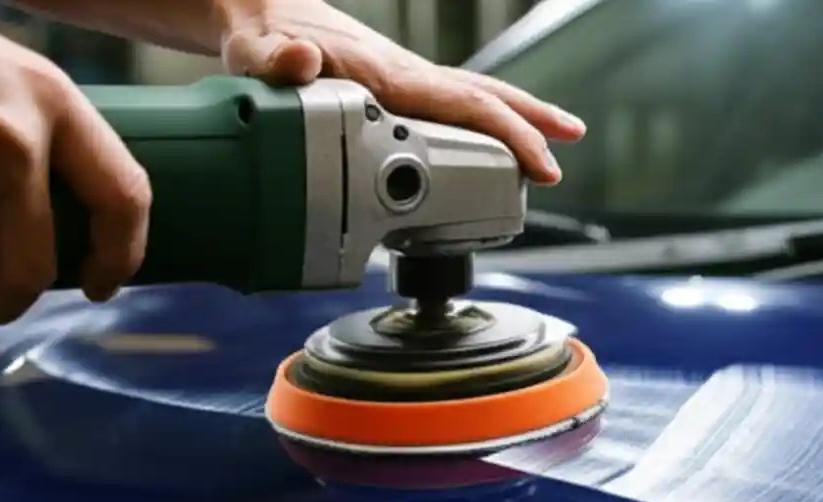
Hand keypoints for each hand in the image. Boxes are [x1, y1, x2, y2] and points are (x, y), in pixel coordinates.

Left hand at [215, 0, 585, 184]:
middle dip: (530, 124)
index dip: (509, 135)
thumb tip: (303, 60)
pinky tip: (491, 140)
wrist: (260, 15)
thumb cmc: (261, 38)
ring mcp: (404, 80)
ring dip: (516, 118)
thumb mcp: (257, 53)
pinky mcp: (395, 87)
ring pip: (472, 97)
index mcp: (388, 76)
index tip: (539, 166)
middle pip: (483, 96)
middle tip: (565, 154)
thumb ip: (276, 61)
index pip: (466, 104)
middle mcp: (405, 75)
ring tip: (552, 146)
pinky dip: (483, 119)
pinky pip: (452, 103)